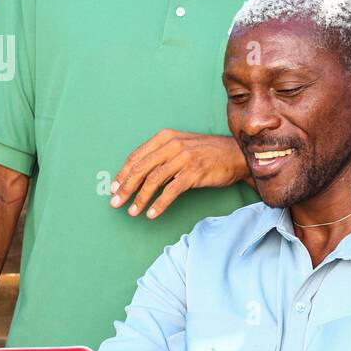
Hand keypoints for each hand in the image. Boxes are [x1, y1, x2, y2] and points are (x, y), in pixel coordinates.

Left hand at [110, 131, 247, 219]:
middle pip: (141, 169)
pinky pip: (171, 191)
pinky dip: (159, 204)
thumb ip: (162, 155)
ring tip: (132, 211)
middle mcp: (172, 145)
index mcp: (165, 137)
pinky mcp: (194, 172)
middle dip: (125, 188)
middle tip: (116, 202)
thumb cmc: (208, 152)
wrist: (236, 154)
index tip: (114, 188)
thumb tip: (139, 174)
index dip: (123, 174)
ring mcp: (183, 158)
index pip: (136, 157)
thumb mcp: (182, 145)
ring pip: (153, 180)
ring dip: (140, 199)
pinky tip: (152, 213)